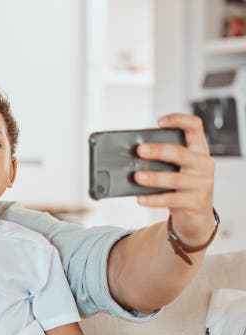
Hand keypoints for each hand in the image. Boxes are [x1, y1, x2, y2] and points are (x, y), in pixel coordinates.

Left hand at [134, 113, 215, 244]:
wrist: (196, 214)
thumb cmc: (181, 186)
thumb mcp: (177, 168)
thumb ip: (162, 160)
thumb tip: (131, 156)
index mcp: (198, 150)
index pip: (195, 127)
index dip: (179, 120)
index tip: (160, 121)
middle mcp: (203, 164)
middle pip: (180, 153)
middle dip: (158, 150)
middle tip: (139, 150)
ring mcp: (201, 183)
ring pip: (174, 178)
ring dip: (153, 177)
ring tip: (136, 176)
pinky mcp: (195, 201)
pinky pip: (171, 199)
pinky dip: (154, 199)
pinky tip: (140, 199)